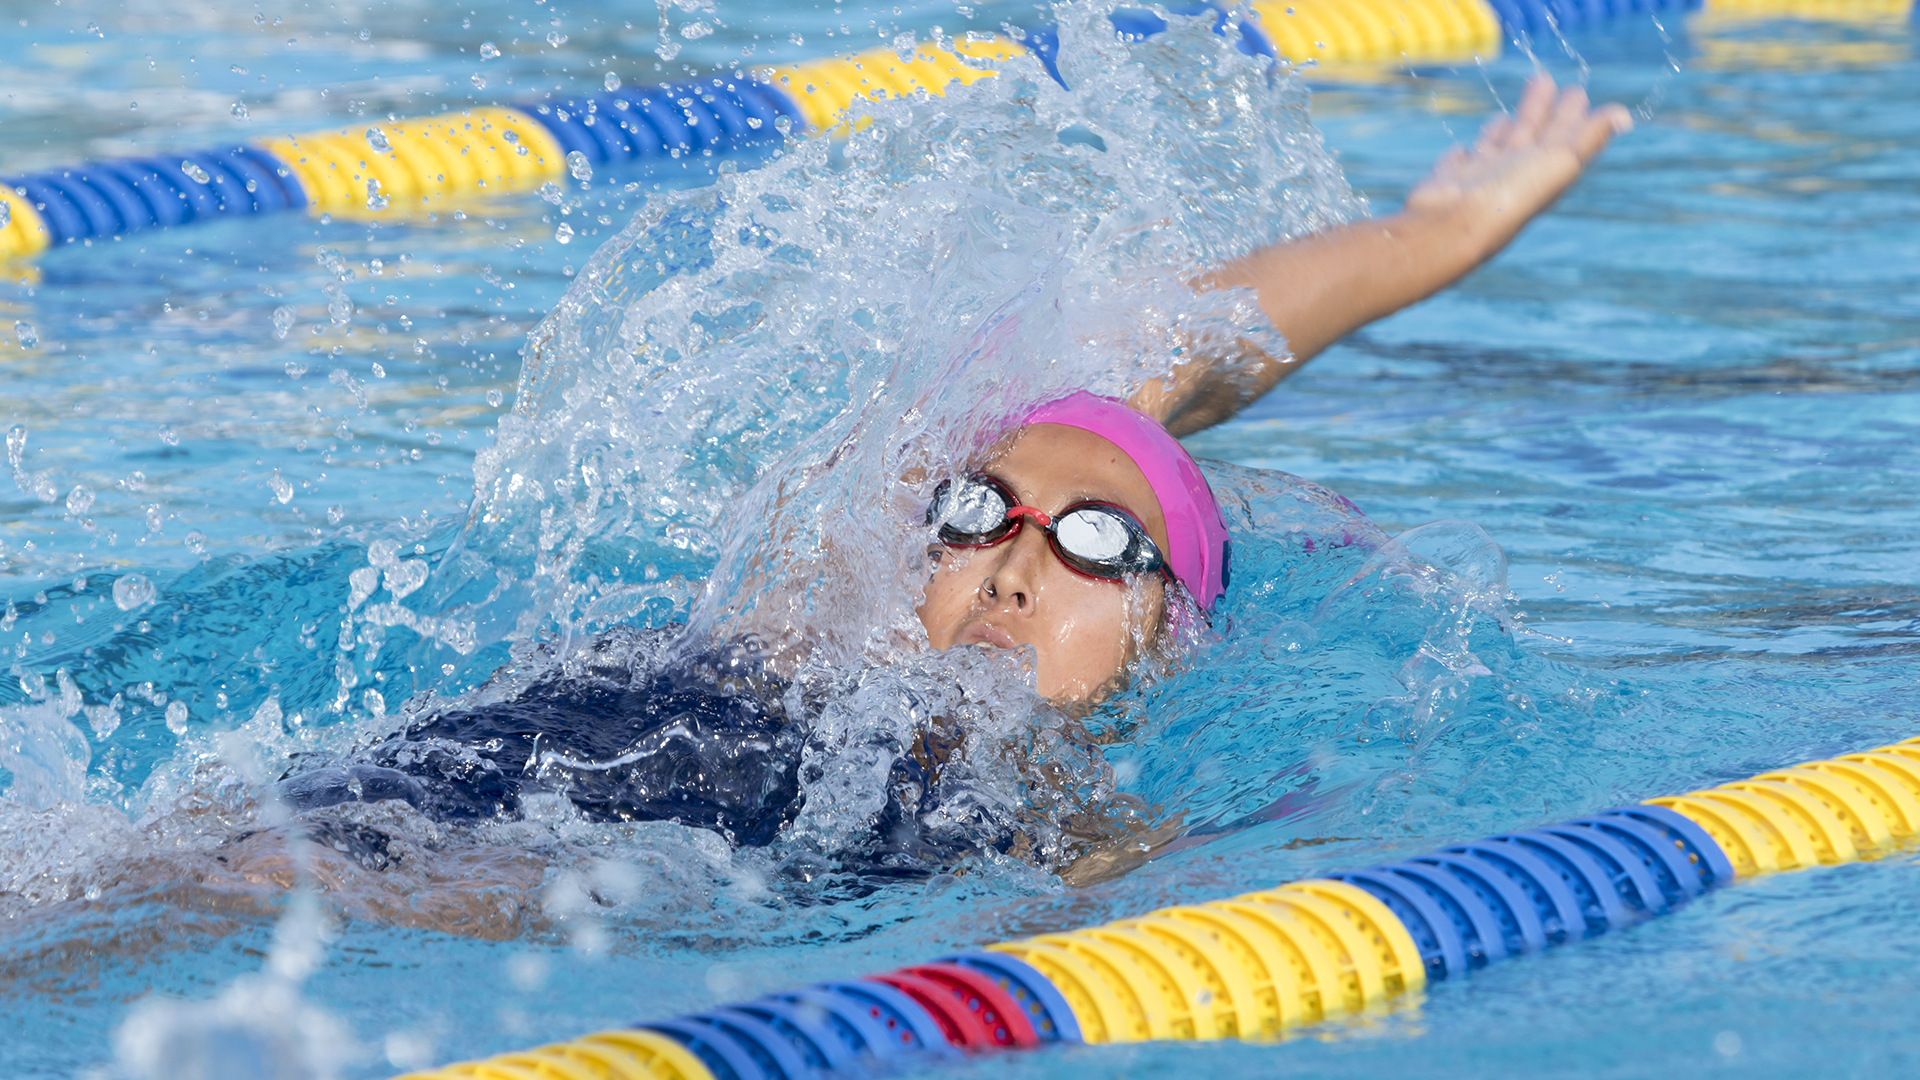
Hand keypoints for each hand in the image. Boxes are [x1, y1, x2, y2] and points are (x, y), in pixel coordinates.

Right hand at [1406, 73, 1631, 257]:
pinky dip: (1465, 153)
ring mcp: (1480, 179)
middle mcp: (1514, 176)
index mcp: (1543, 173)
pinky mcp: (1449, 180)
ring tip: (1509, 112)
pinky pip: (1461, 162)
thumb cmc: (1508, 195)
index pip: (1563, 137)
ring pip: (1497, 147)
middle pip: (1531, 136)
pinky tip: (1464, 149)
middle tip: (1546, 80)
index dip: (1572, 115)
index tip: (1577, 92)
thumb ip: (1589, 137)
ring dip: (1505, 129)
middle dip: (1540, 110)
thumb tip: (1624, 116)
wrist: (1452, 225)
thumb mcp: (1560, 162)